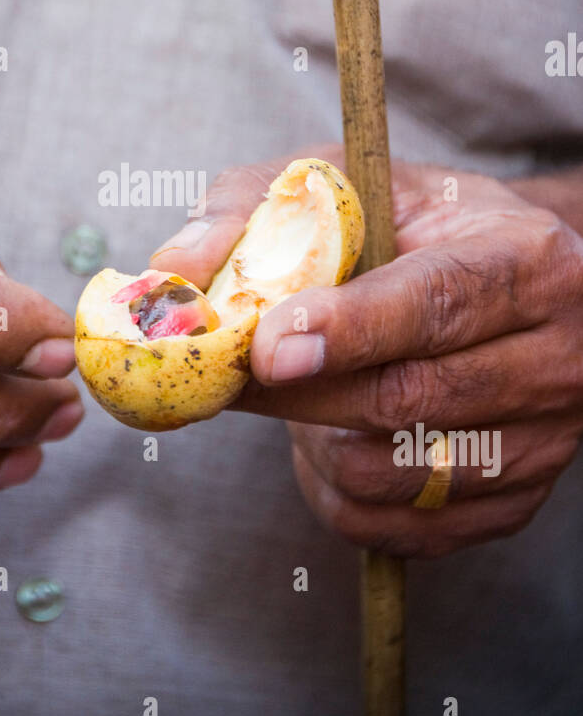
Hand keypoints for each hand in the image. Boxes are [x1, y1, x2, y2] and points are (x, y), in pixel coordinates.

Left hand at [152, 150, 582, 556]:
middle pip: (407, 398)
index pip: (438, 302)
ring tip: (302, 391)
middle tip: (225, 376)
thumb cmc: (410, 227)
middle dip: (295, 395)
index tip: (267, 349)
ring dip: (314, 441)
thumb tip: (170, 272)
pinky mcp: (519, 502)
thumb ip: (253, 213)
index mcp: (525, 259)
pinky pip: (397, 527)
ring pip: (393, 473)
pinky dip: (336, 491)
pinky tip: (331, 437)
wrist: (507, 287)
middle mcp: (556, 354)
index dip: (349, 329)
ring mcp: (544, 439)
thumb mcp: (343, 188)